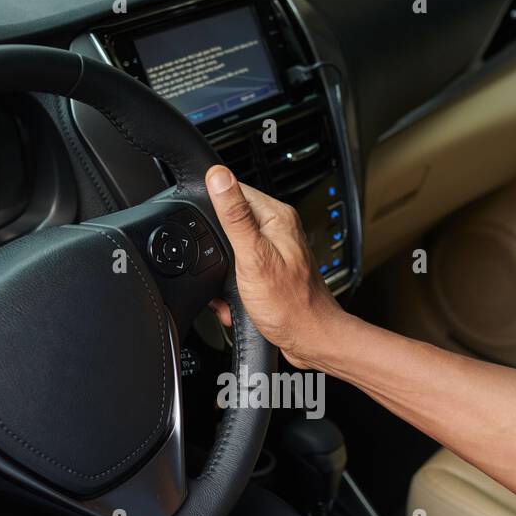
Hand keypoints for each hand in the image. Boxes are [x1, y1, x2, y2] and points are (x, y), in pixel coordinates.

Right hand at [205, 164, 344, 367]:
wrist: (310, 340)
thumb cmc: (290, 305)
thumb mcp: (253, 256)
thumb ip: (234, 215)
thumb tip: (218, 176)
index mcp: (276, 217)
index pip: (234, 190)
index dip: (212, 207)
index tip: (206, 232)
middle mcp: (278, 230)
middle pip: (229, 223)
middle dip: (216, 250)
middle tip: (224, 272)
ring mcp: (275, 252)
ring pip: (231, 251)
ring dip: (223, 275)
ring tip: (233, 292)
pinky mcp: (270, 272)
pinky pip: (240, 272)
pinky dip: (233, 289)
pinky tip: (237, 301)